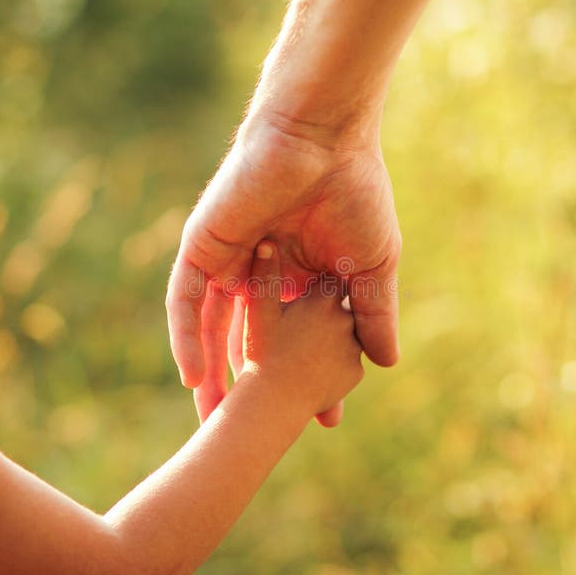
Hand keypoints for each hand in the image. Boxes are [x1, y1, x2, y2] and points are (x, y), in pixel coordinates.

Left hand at [167, 108, 400, 419]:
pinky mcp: (204, 248)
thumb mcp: (373, 266)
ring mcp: (230, 263)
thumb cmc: (355, 193)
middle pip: (249, 343)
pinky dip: (188, 339)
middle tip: (249, 436)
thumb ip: (374, 313)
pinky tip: (193, 379)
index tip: (322, 422)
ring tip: (210, 423)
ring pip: (212, 329)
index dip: (310, 381)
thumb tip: (388, 363)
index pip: (298, 343)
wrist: (324, 138)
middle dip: (250, 388)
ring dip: (209, 375)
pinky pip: (187, 301)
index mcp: (300, 278)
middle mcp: (260, 276)